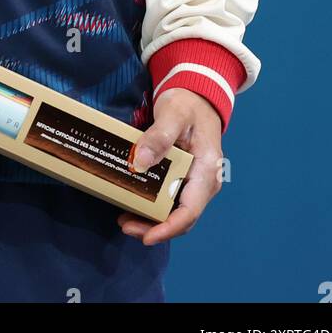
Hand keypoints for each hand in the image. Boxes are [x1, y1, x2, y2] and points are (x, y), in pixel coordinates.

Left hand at [116, 88, 222, 244]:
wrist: (197, 96)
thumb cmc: (187, 104)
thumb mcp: (173, 114)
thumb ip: (158, 136)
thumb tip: (139, 163)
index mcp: (206, 170)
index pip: (190, 210)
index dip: (168, 227)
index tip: (147, 236)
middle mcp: (205, 183)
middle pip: (181, 216)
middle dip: (154, 227)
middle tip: (125, 225)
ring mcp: (196, 182)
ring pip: (175, 211)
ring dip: (152, 220)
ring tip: (125, 219)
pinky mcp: (185, 179)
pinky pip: (171, 200)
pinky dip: (154, 206)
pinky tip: (134, 204)